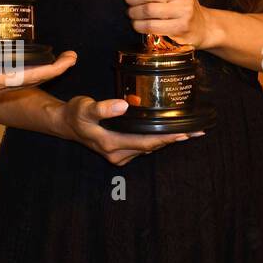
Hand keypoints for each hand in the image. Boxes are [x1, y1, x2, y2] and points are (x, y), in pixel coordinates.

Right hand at [0, 33, 76, 112]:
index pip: (29, 76)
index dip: (53, 69)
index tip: (71, 59)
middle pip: (30, 79)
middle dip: (52, 70)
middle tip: (71, 57)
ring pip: (19, 77)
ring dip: (38, 69)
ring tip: (53, 59)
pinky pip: (5, 74)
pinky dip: (19, 67)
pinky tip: (18, 59)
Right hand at [62, 95, 203, 165]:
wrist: (65, 123)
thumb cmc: (75, 114)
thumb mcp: (84, 108)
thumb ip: (102, 108)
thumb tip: (123, 107)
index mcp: (111, 144)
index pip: (145, 142)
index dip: (166, 137)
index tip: (185, 133)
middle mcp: (117, 154)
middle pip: (151, 147)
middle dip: (173, 139)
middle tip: (197, 132)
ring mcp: (119, 155)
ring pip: (148, 148)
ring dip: (166, 140)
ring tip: (188, 132)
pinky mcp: (120, 152)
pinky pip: (142, 147)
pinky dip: (156, 141)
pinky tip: (167, 133)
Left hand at [124, 0, 213, 47]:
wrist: (200, 25)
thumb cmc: (179, 2)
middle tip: (128, 0)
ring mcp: (184, 10)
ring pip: (147, 10)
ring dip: (133, 12)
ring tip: (131, 12)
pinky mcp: (180, 27)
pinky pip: (151, 25)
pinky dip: (139, 25)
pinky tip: (137, 23)